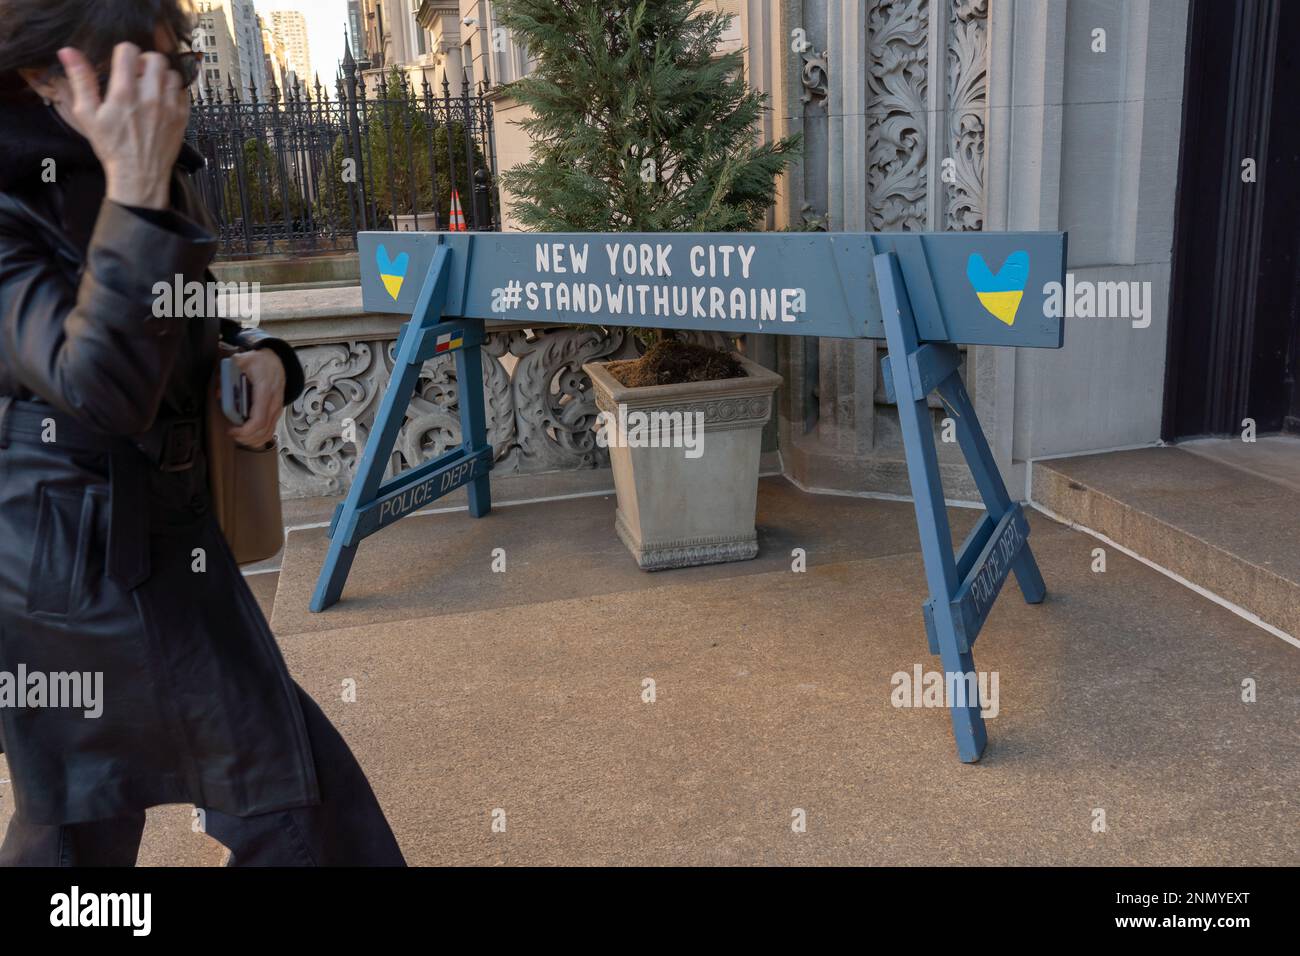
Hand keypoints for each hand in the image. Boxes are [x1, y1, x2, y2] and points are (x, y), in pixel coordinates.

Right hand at [57, 44, 188, 209]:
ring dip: (160, 75)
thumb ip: (81, 80)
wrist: (139, 175)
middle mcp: (150, 97)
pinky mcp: (182, 118)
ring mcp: (169, 107)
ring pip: (172, 73)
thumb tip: (69, 52)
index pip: (129, 51)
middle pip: (155, 58)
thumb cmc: (112, 147)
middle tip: (137, 73)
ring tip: (150, 87)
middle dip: (144, 61)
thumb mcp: (87, 114)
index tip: (121, 63)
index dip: (123, 53)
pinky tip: (162, 99)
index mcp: (124, 93)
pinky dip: (173, 91)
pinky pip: (183, 92)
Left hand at [227, 349, 285, 447]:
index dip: (244, 430)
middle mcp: (273, 404)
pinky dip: (259, 438)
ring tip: (238, 436)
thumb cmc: (262, 363)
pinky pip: (270, 431)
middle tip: (232, 433)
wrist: (278, 362)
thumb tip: (220, 391)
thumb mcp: (244, 360)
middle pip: (262, 431)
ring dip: (252, 440)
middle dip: (245, 437)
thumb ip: (227, 375)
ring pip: (267, 434)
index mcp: (265, 392)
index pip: (258, 420)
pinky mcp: (276, 413)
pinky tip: (248, 436)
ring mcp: (276, 410)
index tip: (231, 430)